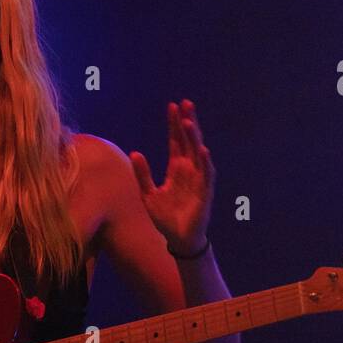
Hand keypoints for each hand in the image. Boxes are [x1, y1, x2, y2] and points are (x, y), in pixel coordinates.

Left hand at [129, 99, 215, 254]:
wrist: (178, 238)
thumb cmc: (165, 217)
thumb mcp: (148, 194)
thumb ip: (143, 174)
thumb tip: (135, 153)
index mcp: (176, 168)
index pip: (176, 141)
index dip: (174, 124)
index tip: (172, 106)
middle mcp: (189, 170)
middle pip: (189, 141)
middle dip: (187, 122)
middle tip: (185, 103)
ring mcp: (199, 179)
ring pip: (197, 153)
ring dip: (194, 138)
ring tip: (189, 121)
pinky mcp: (205, 192)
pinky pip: (206, 174)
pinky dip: (205, 163)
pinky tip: (202, 150)